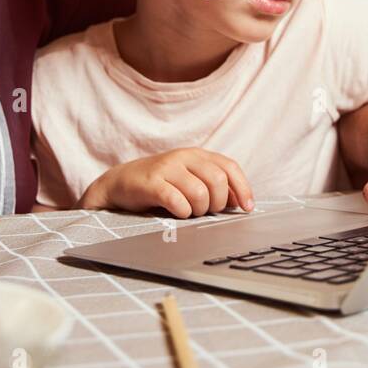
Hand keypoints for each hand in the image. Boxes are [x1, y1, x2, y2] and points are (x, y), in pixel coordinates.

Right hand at [79, 148, 253, 217]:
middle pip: (218, 182)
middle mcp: (183, 157)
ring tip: (188, 211)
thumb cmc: (160, 184)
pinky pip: (177, 201)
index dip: (243, 189)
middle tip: (206, 211)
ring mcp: (166, 168)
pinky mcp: (151, 183)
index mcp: (197, 154)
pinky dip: (182, 212)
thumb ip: (213, 185)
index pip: (230, 167)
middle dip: (217, 203)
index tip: (247, 209)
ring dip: (198, 210)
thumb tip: (240, 202)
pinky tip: (177, 212)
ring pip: (200, 193)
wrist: (120, 183)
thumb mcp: (189, 178)